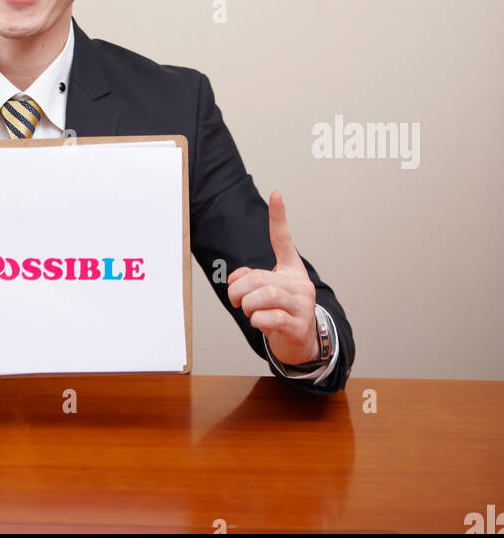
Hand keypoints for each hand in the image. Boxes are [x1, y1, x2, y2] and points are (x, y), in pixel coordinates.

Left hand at [227, 191, 318, 366]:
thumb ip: (249, 279)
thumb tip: (235, 279)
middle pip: (259, 278)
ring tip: (249, 312)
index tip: (276, 193)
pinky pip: (270, 317)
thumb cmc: (281, 312)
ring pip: (264, 296)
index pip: (284, 240)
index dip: (279, 217)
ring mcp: (303, 305)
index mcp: (291, 270)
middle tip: (235, 300)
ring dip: (247, 306)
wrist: (301, 344)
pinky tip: (260, 323)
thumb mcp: (265, 292)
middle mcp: (300, 284)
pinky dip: (257, 320)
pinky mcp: (300, 326)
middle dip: (238, 290)